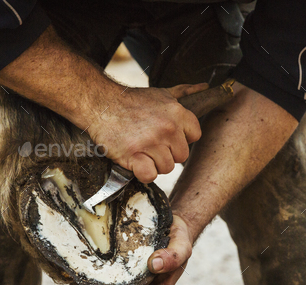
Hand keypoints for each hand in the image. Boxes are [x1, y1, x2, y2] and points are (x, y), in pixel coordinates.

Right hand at [0, 26, 206, 183]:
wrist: (100, 103)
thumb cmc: (132, 101)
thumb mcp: (162, 93)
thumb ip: (185, 93)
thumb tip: (205, 87)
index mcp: (177, 113)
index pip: (195, 136)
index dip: (181, 138)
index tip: (167, 135)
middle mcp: (167, 128)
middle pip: (181, 156)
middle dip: (168, 153)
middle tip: (151, 144)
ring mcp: (150, 143)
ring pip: (166, 168)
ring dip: (154, 163)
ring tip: (141, 150)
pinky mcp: (133, 155)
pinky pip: (149, 176)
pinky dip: (142, 173)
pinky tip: (135, 161)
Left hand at [70, 215, 193, 284]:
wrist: (176, 227)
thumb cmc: (180, 238)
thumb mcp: (182, 245)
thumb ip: (173, 256)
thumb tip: (153, 265)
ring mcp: (137, 283)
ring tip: (73, 282)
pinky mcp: (129, 273)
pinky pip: (112, 280)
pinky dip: (97, 278)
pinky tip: (84, 271)